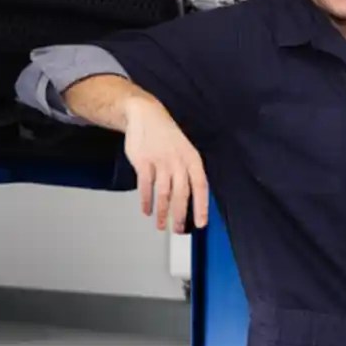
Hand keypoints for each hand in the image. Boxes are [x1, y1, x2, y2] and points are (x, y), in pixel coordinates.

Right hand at [123, 98, 207, 232]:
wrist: (146, 115)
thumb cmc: (166, 137)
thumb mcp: (184, 151)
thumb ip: (187, 173)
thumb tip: (189, 200)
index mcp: (192, 159)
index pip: (200, 187)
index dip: (201, 207)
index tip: (201, 223)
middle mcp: (178, 161)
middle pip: (182, 194)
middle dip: (180, 215)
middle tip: (178, 230)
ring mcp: (160, 161)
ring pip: (164, 194)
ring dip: (162, 212)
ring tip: (161, 225)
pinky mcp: (143, 161)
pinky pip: (146, 187)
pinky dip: (146, 201)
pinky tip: (146, 210)